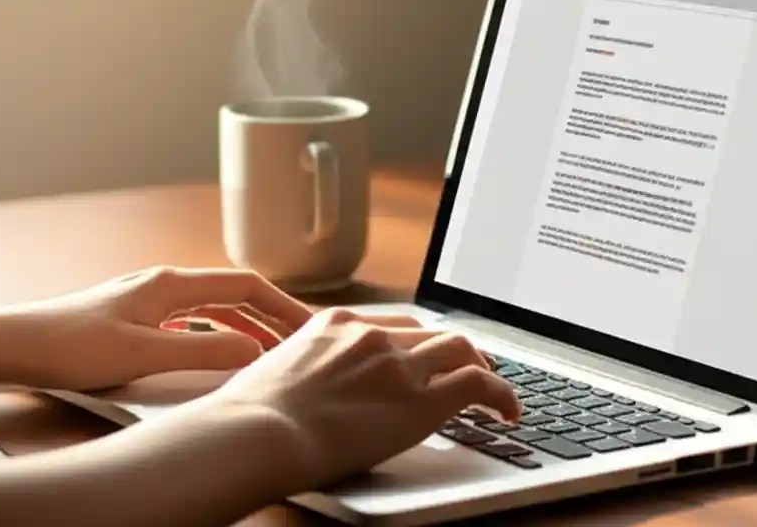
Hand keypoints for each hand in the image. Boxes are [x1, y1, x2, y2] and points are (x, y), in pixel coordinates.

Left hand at [19, 266, 313, 392]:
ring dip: (244, 327)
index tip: (309, 328)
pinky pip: (189, 322)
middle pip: (232, 295)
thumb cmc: (69, 346)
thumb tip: (255, 351)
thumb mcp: (145, 354)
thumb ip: (204, 352)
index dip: (283, 306)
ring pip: (211, 309)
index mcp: (170, 284)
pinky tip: (215, 353)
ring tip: (268, 352)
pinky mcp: (130, 319)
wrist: (11, 345)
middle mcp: (161, 285)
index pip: (245, 285)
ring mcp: (145, 300)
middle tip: (300, 342)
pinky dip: (214, 335)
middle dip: (269, 317)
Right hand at [207, 307, 520, 491]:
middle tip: (467, 367)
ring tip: (495, 388)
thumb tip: (289, 393)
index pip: (390, 324)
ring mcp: (398, 364)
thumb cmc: (248, 418)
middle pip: (429, 332)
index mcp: (333, 324)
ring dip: (482, 365)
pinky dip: (501, 393)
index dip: (413, 341)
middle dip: (452, 349)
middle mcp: (372, 336)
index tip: (420, 356)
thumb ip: (294, 373)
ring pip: (460, 348)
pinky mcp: (420, 400)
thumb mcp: (268, 376)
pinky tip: (508, 411)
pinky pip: (478, 383)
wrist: (259, 433)